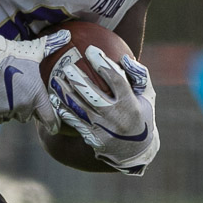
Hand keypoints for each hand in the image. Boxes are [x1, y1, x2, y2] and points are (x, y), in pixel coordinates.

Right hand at [0, 30, 69, 127]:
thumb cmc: (13, 55)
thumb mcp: (35, 51)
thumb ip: (52, 45)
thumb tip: (67, 34)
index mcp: (37, 95)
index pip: (49, 117)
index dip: (52, 123)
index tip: (53, 127)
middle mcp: (24, 106)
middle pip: (27, 116)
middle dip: (24, 109)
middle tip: (19, 96)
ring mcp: (7, 110)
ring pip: (10, 117)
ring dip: (9, 111)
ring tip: (5, 95)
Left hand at [50, 46, 158, 174]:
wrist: (135, 152)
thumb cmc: (142, 116)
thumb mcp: (148, 96)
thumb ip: (139, 75)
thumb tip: (124, 57)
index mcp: (130, 103)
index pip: (116, 80)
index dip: (102, 64)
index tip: (91, 50)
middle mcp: (116, 117)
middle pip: (93, 95)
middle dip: (78, 80)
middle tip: (66, 66)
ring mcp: (103, 129)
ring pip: (80, 109)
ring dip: (66, 94)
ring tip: (55, 80)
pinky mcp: (92, 138)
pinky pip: (75, 122)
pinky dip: (64, 110)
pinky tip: (54, 99)